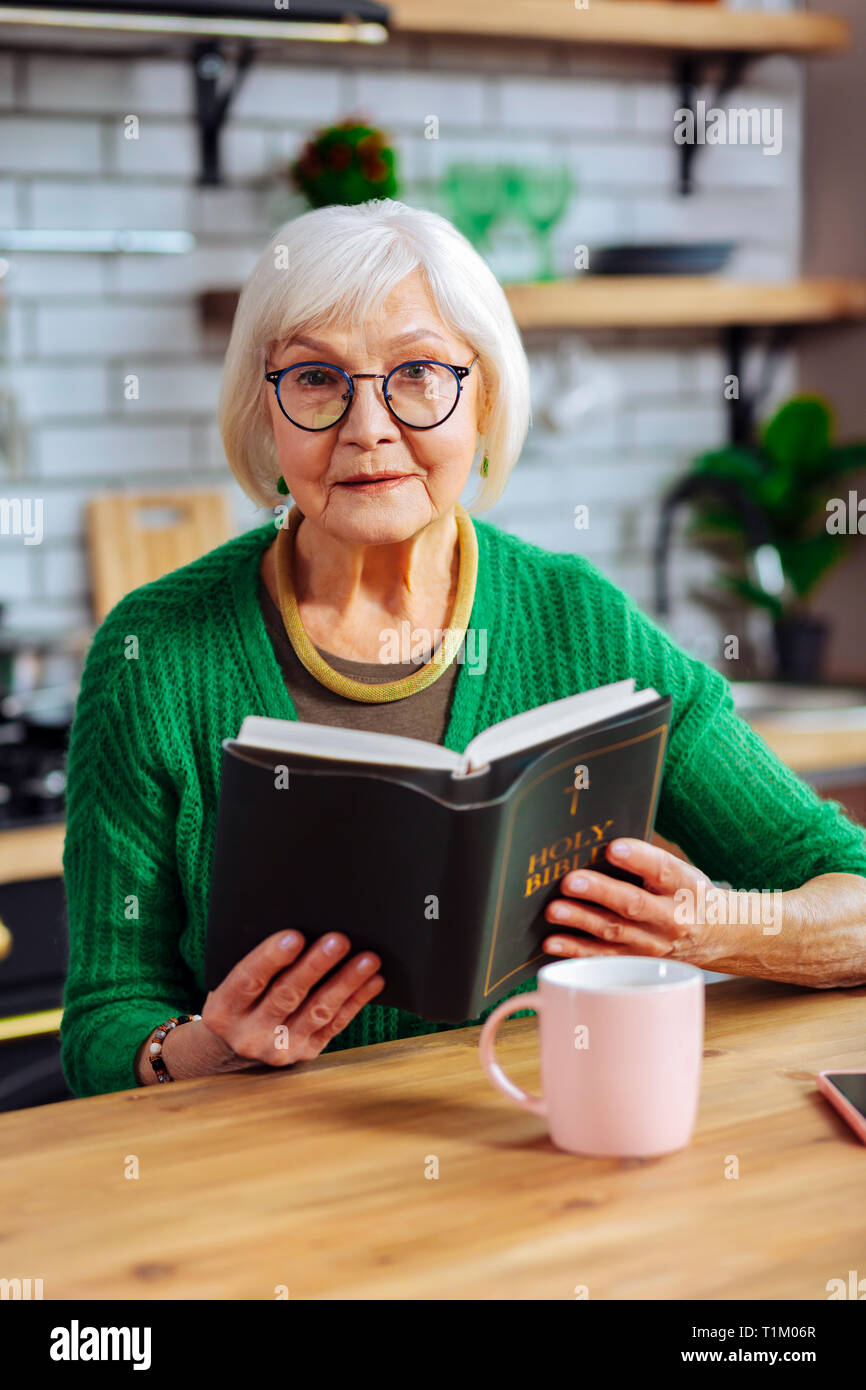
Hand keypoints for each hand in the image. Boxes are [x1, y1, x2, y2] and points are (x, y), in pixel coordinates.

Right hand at [198, 931, 384, 1069]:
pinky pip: (335, 1025)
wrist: (235, 1043)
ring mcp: (278, 1048)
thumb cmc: (239, 995)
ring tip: (368, 959)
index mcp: (222, 1011)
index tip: (294, 936)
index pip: (247, 981)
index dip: (270, 958)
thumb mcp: (229, 980)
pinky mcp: (305, 1053)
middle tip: (339, 940)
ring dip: (345, 983)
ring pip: (317, 1012)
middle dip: (315, 966)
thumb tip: (300, 926)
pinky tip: (373, 981)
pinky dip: (356, 1001)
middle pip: (286, 996)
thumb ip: (255, 961)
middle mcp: (248, 1035)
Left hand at [541, 837, 728, 968]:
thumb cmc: (687, 894)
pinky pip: (604, 958)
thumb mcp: (681, 873)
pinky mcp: (637, 961)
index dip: (638, 858)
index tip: (613, 848)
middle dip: (599, 892)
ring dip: (581, 921)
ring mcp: (654, 944)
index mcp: (684, 886)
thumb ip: (646, 863)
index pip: (663, 870)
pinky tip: (553, 942)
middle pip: (633, 904)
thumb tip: (593, 848)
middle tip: (570, 881)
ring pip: (614, 932)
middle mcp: (671, 917)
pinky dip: (576, 951)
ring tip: (554, 910)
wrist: (715, 935)